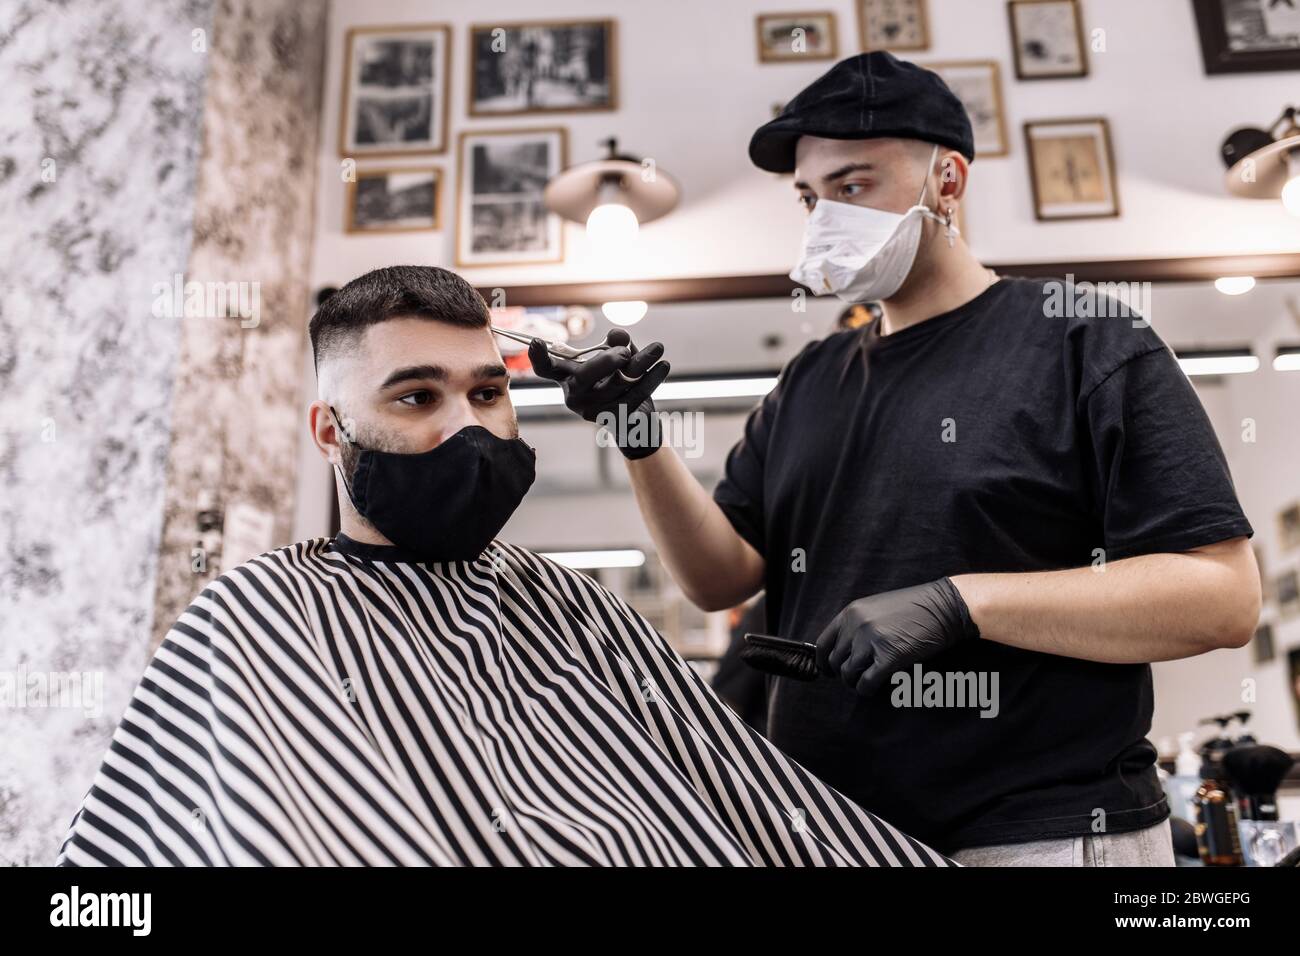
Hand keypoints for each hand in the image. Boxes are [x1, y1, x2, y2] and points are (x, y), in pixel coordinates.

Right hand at [528, 329, 670, 459]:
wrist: (634, 420)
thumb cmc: (619, 380)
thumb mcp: (617, 356)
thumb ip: (616, 343)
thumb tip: (619, 336)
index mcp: (568, 376)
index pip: (547, 368)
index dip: (539, 356)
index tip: (536, 342)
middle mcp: (574, 394)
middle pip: (584, 375)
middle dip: (606, 360)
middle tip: (625, 352)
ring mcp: (592, 410)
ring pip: (618, 383)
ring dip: (641, 363)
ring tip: (658, 349)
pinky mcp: (613, 420)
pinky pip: (635, 396)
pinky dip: (652, 379)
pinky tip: (663, 367)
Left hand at [815, 578, 979, 696]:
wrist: (943, 606)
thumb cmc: (913, 607)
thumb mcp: (876, 607)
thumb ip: (857, 625)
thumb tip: (844, 651)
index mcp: (850, 612)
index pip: (823, 644)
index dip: (823, 662)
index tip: (829, 671)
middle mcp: (856, 626)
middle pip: (835, 662)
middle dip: (844, 674)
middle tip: (856, 678)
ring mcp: (871, 642)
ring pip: (848, 675)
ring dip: (856, 682)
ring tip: (867, 681)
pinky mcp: (888, 658)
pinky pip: (866, 683)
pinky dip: (868, 690)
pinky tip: (875, 687)